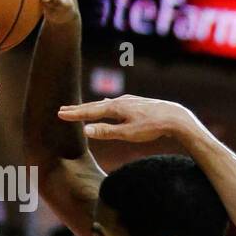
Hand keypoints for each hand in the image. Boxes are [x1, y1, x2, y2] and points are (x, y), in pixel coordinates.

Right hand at [58, 95, 198, 142]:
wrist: (175, 117)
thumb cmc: (152, 127)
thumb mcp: (128, 133)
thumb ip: (107, 132)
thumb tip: (86, 130)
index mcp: (116, 108)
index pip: (90, 111)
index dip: (75, 114)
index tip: (60, 114)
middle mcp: (120, 101)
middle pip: (95, 106)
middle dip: (79, 109)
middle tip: (63, 110)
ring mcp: (129, 101)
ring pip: (105, 104)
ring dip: (91, 107)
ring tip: (81, 109)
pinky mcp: (137, 104)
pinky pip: (115, 104)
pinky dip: (105, 106)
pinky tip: (107, 107)